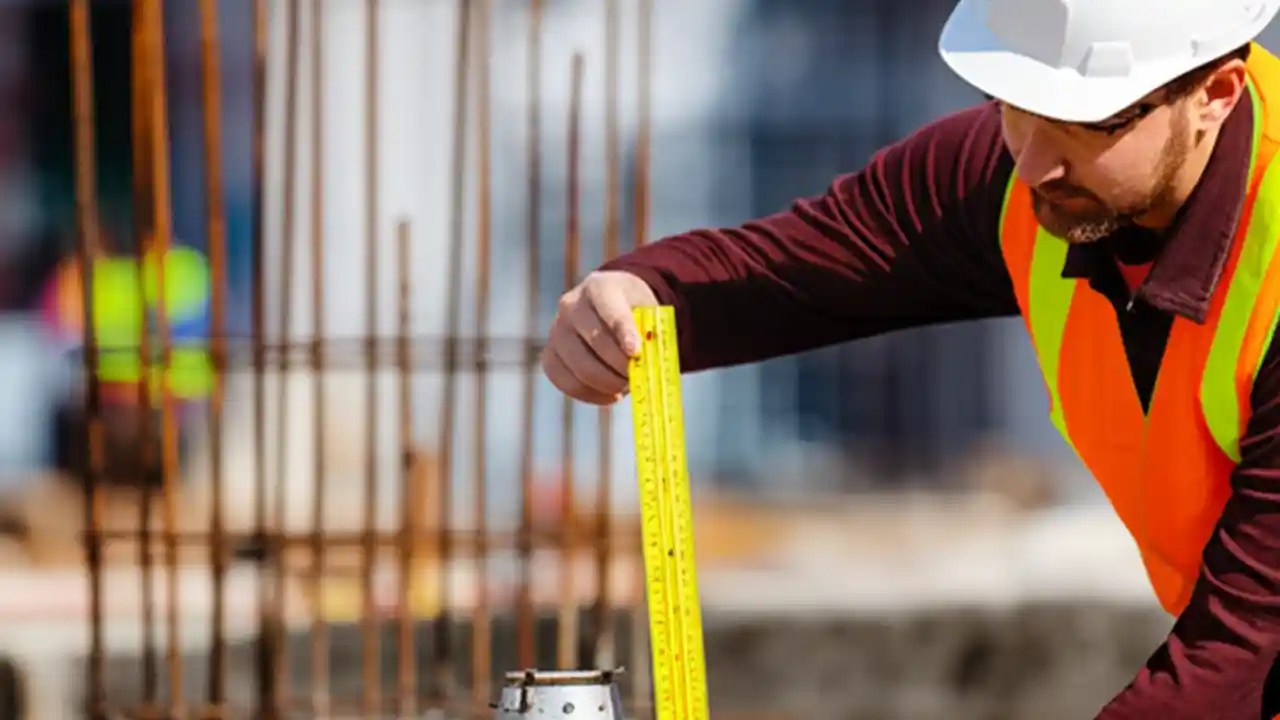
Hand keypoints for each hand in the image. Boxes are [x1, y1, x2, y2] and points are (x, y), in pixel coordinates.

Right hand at [542, 270, 658, 404]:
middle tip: (638, 377)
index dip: (624, 331)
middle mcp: (571, 305)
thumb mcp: (648, 310)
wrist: (608, 308)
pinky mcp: (549, 355)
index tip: (636, 352)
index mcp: (599, 287)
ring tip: (626, 385)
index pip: (610, 310)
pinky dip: (591, 394)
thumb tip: (650, 363)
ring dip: (609, 384)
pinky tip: (610, 395)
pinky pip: (566, 382)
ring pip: (580, 367)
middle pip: (596, 342)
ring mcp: (556, 330)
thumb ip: (652, 332)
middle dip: (621, 365)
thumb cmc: (633, 310)